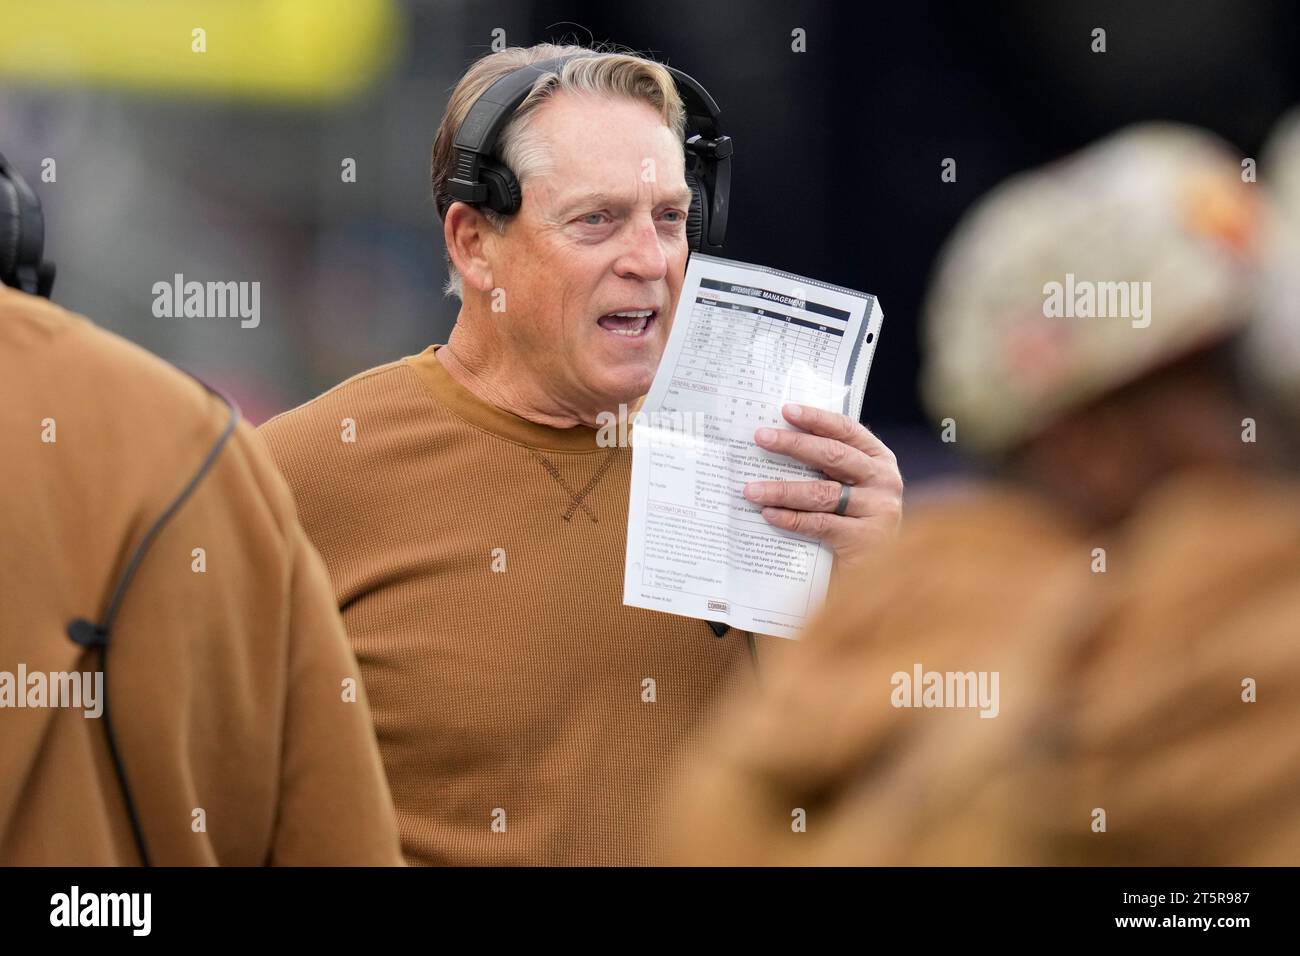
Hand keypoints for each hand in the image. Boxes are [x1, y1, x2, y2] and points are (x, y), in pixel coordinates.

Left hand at [743, 403, 903, 579]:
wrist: (879, 573)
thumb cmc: (856, 524)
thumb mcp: (850, 489)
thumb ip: (828, 467)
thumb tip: (780, 441)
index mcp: (880, 460)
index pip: (847, 431)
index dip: (817, 419)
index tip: (786, 411)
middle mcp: (884, 481)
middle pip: (832, 456)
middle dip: (793, 445)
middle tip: (761, 438)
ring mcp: (879, 510)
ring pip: (822, 493)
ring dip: (782, 489)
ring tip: (751, 488)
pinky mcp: (865, 539)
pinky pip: (819, 523)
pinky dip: (790, 518)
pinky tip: (768, 514)